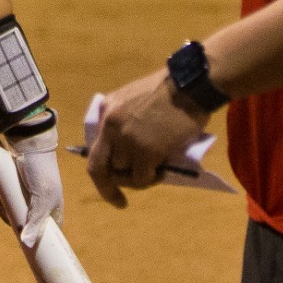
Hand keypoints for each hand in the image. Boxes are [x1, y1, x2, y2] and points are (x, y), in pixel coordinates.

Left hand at [8, 121, 63, 246]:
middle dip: (11, 218)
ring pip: (15, 211)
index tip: (18, 238)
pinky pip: (9, 198)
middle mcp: (43, 204)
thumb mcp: (41, 197)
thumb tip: (26, 243)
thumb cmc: (41, 171)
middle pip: (26, 224)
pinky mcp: (19, 186)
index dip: (32, 238)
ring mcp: (30, 195)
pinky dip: (0, 196)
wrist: (30, 143)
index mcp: (53, 210)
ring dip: (3, 206)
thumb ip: (35, 220)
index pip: (45, 234)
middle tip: (2, 209)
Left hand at [85, 68, 206, 208]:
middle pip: (103, 168)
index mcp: (106, 112)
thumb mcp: (131, 96)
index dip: (98, 176)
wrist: (190, 85)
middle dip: (112, 186)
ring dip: (137, 178)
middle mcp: (111, 127)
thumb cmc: (168, 89)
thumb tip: (116, 145)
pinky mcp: (147, 150)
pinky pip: (142, 178)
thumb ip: (118, 117)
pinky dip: (151, 179)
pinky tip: (162, 173)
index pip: (92, 152)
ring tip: (153, 173)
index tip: (109, 189)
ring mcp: (128, 139)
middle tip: (123, 198)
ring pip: (124, 174)